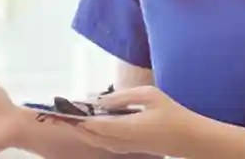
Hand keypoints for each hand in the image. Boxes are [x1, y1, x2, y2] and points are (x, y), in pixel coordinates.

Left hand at [68, 85, 193, 155]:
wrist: (189, 139)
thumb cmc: (172, 114)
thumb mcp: (149, 96)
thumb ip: (123, 98)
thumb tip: (100, 102)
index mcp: (127, 128)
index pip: (94, 126)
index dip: (77, 119)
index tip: (61, 110)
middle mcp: (123, 141)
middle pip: (91, 136)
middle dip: (73, 126)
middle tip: (56, 115)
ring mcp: (125, 148)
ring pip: (96, 142)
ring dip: (82, 131)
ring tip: (67, 118)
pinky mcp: (129, 149)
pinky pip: (105, 143)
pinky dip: (93, 135)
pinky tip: (88, 125)